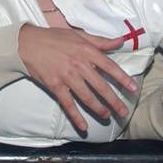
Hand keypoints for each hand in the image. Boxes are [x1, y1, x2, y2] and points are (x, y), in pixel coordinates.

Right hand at [18, 24, 140, 135]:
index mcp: (87, 51)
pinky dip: (76, 117)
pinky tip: (84, 126)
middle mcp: (80, 65)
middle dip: (114, 101)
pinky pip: (68, 104)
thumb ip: (101, 41)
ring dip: (99, 109)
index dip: (123, 79)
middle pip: (101, 86)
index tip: (133, 89)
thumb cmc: (54, 38)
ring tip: (108, 116)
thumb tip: (121, 40)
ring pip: (87, 97)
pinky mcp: (55, 86)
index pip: (110, 67)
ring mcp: (67, 77)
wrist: (28, 44)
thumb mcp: (79, 35)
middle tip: (124, 112)